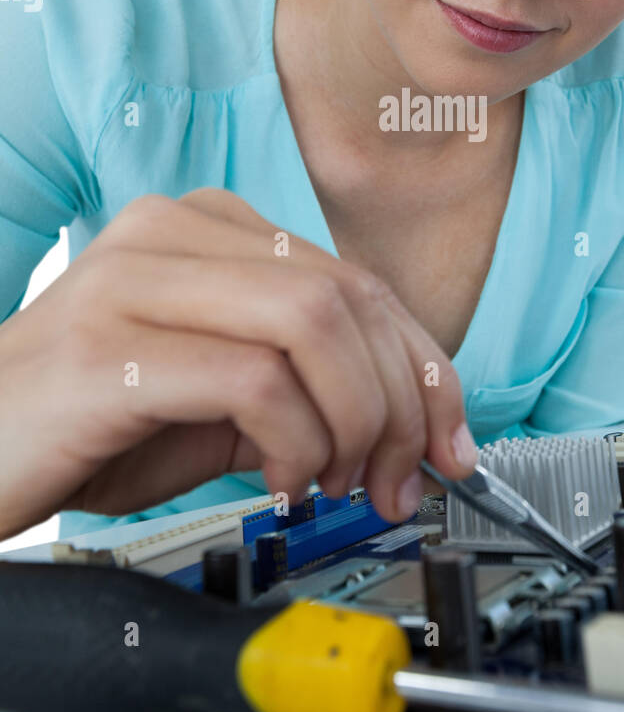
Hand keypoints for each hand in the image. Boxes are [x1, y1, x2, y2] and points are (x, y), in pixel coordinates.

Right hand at [0, 188, 475, 537]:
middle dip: (402, 402)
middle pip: (347, 293)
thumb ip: (303, 388)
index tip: (449, 439)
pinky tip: (282, 483)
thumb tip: (407, 429)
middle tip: (400, 479)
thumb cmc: (85, 425)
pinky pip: (254, 380)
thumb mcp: (216, 399)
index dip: (422, 364)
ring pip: (313, 322)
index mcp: (205, 228)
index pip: (355, 279)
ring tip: (335, 481)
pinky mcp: (107, 347)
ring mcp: (133, 279)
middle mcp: (172, 232)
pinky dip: (296, 443)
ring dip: (355, 421)